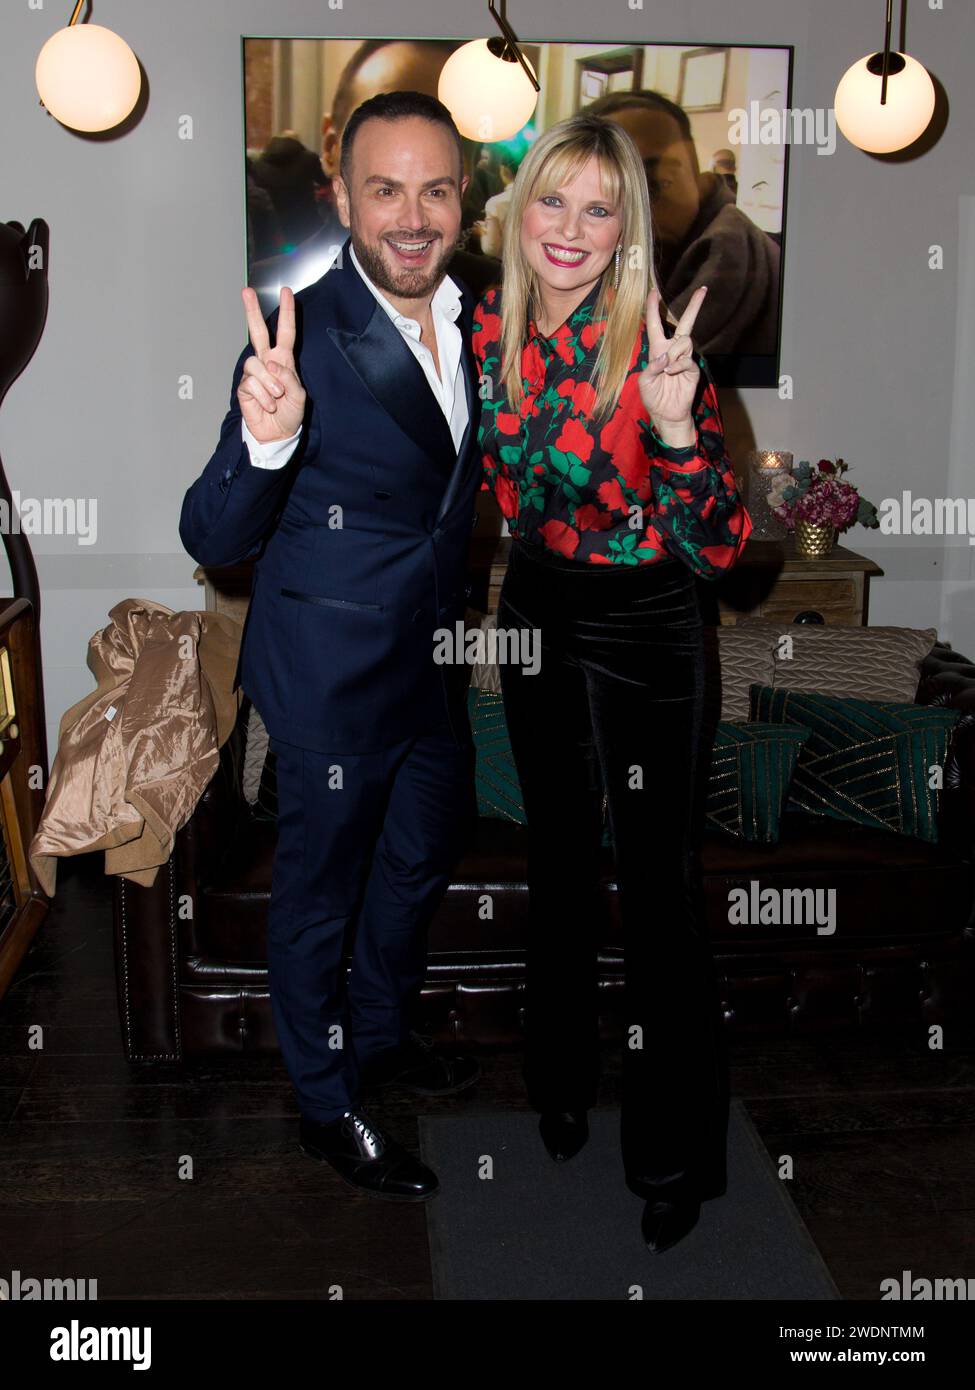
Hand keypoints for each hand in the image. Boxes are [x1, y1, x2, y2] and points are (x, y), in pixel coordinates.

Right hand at [237, 286, 306, 443]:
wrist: (277, 434)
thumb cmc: (289, 414)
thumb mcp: (299, 396)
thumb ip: (288, 378)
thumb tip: (271, 363)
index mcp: (284, 360)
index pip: (286, 332)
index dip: (287, 312)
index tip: (287, 292)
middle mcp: (267, 362)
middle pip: (258, 331)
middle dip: (252, 311)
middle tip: (247, 292)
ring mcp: (254, 373)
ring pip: (256, 364)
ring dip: (269, 383)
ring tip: (276, 398)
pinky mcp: (244, 387)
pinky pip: (252, 384)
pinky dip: (263, 397)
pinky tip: (268, 406)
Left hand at [637, 284, 707, 434]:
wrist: (666, 414)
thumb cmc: (653, 397)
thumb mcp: (644, 382)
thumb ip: (651, 367)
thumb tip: (665, 356)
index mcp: (657, 349)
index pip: (655, 324)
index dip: (653, 308)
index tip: (654, 291)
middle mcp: (672, 350)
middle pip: (685, 323)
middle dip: (694, 306)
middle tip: (703, 290)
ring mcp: (684, 358)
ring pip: (685, 341)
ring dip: (675, 352)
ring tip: (667, 369)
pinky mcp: (692, 369)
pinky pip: (687, 359)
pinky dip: (678, 365)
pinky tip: (671, 373)